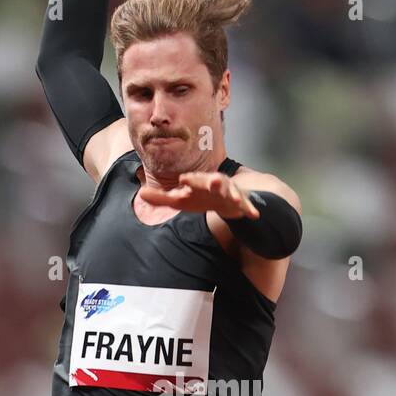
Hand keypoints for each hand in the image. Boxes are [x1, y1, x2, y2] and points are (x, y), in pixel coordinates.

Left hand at [139, 171, 259, 220]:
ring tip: (236, 199)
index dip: (190, 181)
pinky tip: (255, 215)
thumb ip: (161, 198)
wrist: (226, 201)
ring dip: (233, 193)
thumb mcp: (180, 200)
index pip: (193, 180)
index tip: (183, 181)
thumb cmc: (200, 198)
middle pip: (213, 181)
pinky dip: (250, 209)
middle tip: (213, 181)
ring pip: (231, 190)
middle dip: (213, 181)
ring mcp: (229, 192)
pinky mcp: (241, 202)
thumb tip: (140, 194)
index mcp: (199, 183)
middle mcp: (215, 184)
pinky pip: (247, 205)